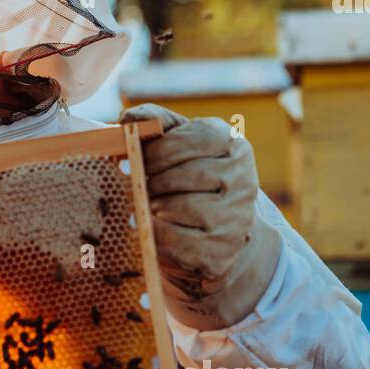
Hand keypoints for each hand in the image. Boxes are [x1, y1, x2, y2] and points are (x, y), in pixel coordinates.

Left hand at [119, 103, 281, 329]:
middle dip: (155, 179)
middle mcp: (243, 179)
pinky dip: (157, 233)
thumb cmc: (187, 175)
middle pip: (190, 174)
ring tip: (146, 203)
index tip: (140, 156)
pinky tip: (150, 225)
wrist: (216, 228)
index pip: (196, 139)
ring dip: (156, 205)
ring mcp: (236, 216)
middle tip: (139, 183)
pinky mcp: (222, 250)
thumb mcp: (178, 143)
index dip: (160, 149)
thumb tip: (127, 118)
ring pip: (186, 206)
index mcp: (232, 144)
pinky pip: (180, 241)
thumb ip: (156, 122)